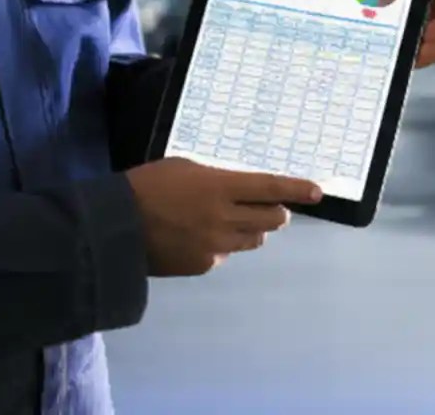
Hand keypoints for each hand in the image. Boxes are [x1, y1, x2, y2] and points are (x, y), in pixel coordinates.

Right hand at [125, 157, 322, 276]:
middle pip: (272, 220)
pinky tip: (200, 237)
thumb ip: (218, 179)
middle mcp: (224, 218)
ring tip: (230, 221)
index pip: (270, 188)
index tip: (318, 191)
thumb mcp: (185, 168)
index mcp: (220, 187)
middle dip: (276, 212)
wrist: (116, 227)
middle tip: (269, 208)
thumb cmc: (148, 186)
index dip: (297, 189)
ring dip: (252, 230)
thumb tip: (242, 190)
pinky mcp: (204, 266)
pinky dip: (224, 246)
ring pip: (254, 240)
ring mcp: (216, 245)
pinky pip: (227, 254)